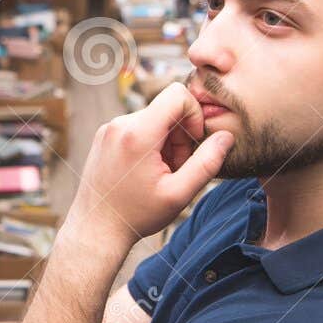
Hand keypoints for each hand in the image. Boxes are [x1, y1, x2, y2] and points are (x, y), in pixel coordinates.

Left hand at [68, 83, 232, 250]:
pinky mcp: (104, 135)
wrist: (95, 228)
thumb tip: (226, 137)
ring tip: (159, 173)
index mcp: (138, 134)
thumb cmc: (136, 215)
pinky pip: (137, 126)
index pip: (177, 94)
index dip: (194, 114)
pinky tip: (145, 170)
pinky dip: (149, 143)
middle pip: (167, 109)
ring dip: (165, 142)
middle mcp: (120, 124)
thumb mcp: (179, 194)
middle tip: (175, 168)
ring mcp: (109, 128)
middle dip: (180, 135)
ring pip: (153, 118)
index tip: (192, 142)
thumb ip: (207, 163)